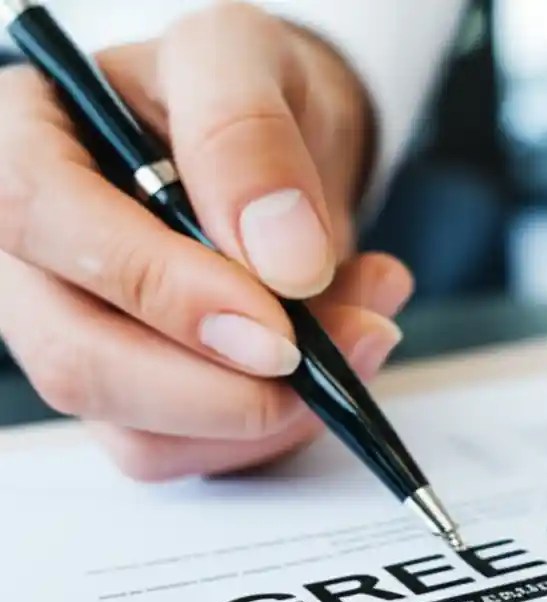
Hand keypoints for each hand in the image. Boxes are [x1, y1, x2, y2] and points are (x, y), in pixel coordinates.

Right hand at [0, 2, 410, 479]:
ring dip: (274, 410)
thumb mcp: (244, 60)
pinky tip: (340, 358)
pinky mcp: (134, 398)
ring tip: (367, 327)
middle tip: (349, 348)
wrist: (273, 152)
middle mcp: (28, 261)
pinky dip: (283, 425)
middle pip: (80, 360)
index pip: (45, 222)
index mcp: (20, 147)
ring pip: (142, 433)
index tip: (278, 325)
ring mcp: (74, 338)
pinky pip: (193, 453)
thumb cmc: (238, 95)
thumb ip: (248, 135)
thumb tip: (284, 263)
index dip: (164, 288)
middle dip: (229, 384)